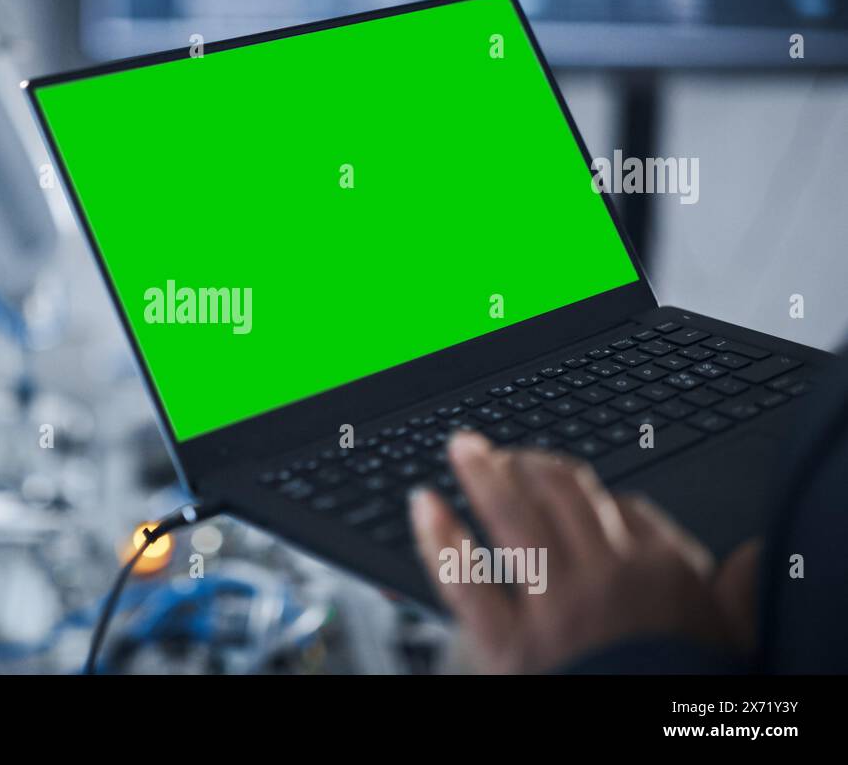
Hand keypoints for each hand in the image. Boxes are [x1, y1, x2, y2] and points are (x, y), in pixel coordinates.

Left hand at [409, 430, 758, 673]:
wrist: (653, 745)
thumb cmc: (688, 693)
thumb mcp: (735, 641)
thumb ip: (741, 591)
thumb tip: (757, 555)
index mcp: (659, 570)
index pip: (622, 509)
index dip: (588, 493)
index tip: (566, 485)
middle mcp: (604, 576)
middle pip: (561, 497)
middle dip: (528, 465)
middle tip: (499, 451)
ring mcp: (554, 606)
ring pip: (513, 520)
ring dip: (483, 475)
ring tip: (461, 448)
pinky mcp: (509, 643)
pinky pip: (466, 579)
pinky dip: (440, 537)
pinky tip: (425, 505)